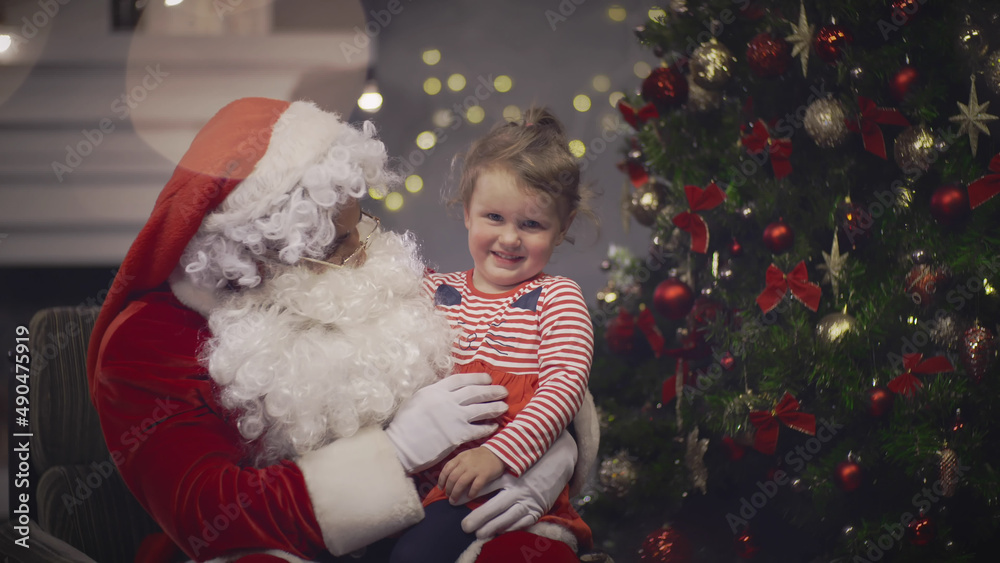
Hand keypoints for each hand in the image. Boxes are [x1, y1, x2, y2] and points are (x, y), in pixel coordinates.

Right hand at [385, 372, 507, 472]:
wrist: (401, 447)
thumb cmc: (404, 426)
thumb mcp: (416, 401)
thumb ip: (433, 395)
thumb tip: (447, 392)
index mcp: (435, 390)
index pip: (461, 379)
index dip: (477, 378)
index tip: (488, 378)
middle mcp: (447, 401)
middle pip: (476, 392)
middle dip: (492, 391)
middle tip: (503, 391)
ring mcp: (454, 417)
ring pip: (481, 409)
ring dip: (495, 407)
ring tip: (504, 406)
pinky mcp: (458, 435)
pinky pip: (479, 429)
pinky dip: (489, 427)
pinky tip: (495, 426)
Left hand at [439, 447, 505, 502]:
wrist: (498, 452)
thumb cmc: (480, 456)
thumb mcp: (466, 455)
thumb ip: (458, 464)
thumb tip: (448, 478)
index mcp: (460, 458)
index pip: (447, 469)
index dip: (442, 480)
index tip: (441, 487)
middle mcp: (465, 463)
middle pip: (452, 478)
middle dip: (448, 489)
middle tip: (448, 496)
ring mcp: (475, 469)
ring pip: (461, 483)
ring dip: (456, 493)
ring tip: (454, 500)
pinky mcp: (484, 475)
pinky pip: (476, 486)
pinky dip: (471, 492)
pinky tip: (469, 496)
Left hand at [460, 431, 576, 538]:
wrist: (558, 462)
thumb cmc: (531, 465)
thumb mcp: (512, 468)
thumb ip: (494, 477)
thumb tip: (471, 487)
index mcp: (510, 477)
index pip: (487, 487)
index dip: (471, 495)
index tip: (458, 501)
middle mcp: (519, 490)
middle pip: (495, 506)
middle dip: (479, 517)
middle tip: (465, 526)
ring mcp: (529, 502)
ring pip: (508, 518)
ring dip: (493, 527)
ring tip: (479, 533)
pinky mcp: (537, 511)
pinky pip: (522, 523)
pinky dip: (510, 528)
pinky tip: (499, 532)